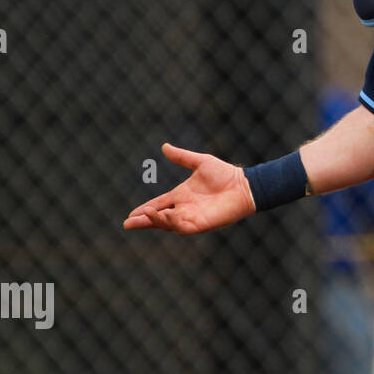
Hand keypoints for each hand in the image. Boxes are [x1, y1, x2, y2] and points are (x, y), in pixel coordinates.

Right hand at [123, 143, 255, 234]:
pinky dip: (174, 223)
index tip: (131, 215)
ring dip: (156, 221)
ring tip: (147, 215)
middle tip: (128, 223)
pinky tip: (167, 216)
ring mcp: (192, 217)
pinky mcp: (202, 223)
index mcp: (181, 195)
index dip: (145, 210)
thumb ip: (182, 156)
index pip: (158, 204)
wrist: (244, 185)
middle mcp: (184, 208)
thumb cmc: (225, 174)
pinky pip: (184, 227)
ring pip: (168, 224)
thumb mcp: (200, 162)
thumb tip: (164, 146)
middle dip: (144, 221)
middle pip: (158, 218)